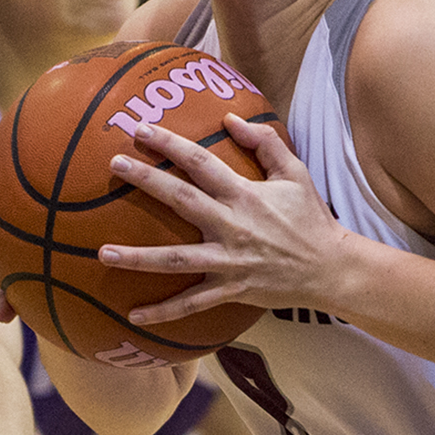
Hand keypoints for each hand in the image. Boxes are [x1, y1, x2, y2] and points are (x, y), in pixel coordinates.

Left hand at [98, 114, 348, 324]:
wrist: (331, 268)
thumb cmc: (311, 218)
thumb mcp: (295, 172)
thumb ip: (264, 143)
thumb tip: (230, 119)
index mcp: (245, 194)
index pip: (201, 163)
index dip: (171, 144)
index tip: (141, 130)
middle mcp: (232, 225)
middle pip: (181, 200)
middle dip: (146, 181)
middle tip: (114, 166)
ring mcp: (229, 260)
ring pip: (176, 259)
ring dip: (138, 257)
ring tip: (103, 252)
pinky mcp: (231, 289)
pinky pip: (192, 303)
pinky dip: (164, 312)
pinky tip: (134, 315)